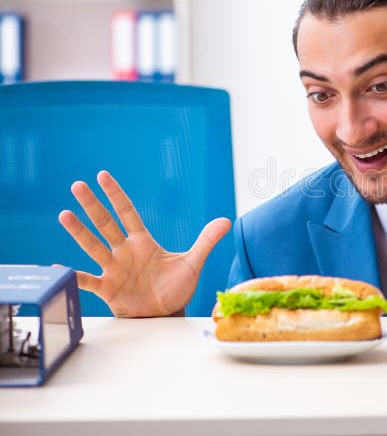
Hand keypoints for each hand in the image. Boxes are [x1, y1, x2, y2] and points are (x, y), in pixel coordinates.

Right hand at [58, 170, 230, 316]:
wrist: (168, 314)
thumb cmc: (176, 287)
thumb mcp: (193, 262)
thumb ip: (206, 241)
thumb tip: (226, 220)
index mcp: (143, 242)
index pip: (127, 213)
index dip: (116, 195)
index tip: (103, 175)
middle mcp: (124, 251)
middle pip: (106, 224)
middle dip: (92, 205)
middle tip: (77, 185)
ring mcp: (114, 269)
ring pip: (93, 246)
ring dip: (79, 232)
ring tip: (64, 214)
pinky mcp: (108, 289)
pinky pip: (87, 280)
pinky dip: (74, 275)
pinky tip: (57, 268)